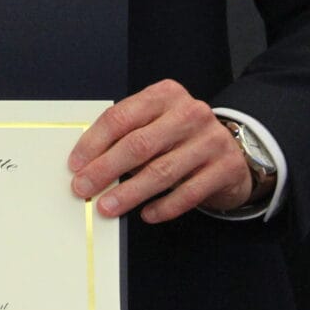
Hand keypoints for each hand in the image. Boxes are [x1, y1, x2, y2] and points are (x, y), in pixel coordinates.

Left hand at [66, 79, 251, 223]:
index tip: (76, 164)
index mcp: (165, 95)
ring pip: (161, 171)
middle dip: (105, 169)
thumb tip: (88, 164)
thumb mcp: (156, 124)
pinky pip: (188, 193)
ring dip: (129, 192)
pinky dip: (164, 206)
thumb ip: (128, 135)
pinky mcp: (225, 167)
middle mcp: (190, 113)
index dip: (94, 142)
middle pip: (138, 144)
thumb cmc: (181, 138)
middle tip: (83, 188)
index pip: (121, 117)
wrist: (233, 150)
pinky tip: (147, 214)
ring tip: (107, 206)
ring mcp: (211, 140)